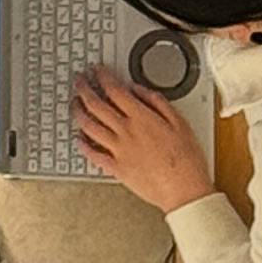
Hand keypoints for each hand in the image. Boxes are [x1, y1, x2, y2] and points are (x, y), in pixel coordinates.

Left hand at [72, 62, 204, 210]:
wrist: (185, 192)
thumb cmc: (187, 160)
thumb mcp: (180, 122)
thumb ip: (157, 102)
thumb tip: (139, 89)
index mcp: (141, 118)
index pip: (114, 90)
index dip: (102, 76)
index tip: (98, 70)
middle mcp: (126, 132)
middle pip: (96, 105)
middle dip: (84, 88)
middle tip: (79, 81)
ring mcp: (119, 151)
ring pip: (89, 127)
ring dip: (78, 112)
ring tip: (75, 104)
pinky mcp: (117, 169)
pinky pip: (93, 155)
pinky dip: (83, 145)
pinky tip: (78, 138)